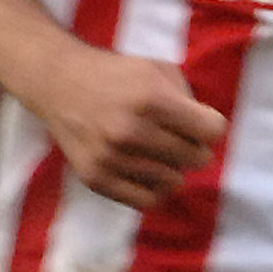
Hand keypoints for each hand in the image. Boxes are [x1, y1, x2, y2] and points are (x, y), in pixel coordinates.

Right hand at [33, 46, 226, 209]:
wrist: (59, 84)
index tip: (198, 122)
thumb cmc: (117, 76)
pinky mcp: (96, 179)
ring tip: (157, 151)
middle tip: (177, 137)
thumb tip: (208, 137)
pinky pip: (147, 201)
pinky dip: (154, 188)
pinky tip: (147, 172)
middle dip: (194, 147)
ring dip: (172, 167)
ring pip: (174, 182)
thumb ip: (189, 100)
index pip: (212, 131)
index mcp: (151, 99)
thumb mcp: (157, 70)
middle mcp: (130, 132)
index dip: (210, 126)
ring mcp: (111, 159)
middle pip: (197, 158)